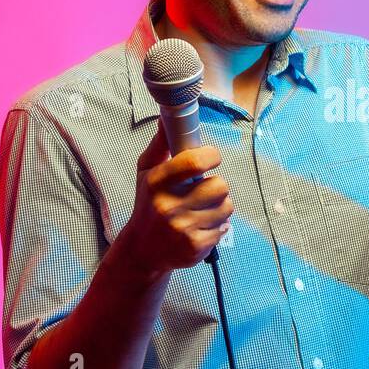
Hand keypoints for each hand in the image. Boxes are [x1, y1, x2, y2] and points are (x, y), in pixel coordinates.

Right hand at [118, 124, 233, 277]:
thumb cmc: (148, 205)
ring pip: (226, 206)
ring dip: (219, 207)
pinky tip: (200, 227)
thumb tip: (166, 118)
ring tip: (201, 210)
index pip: (195, 161)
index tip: (211, 158)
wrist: (143, 251)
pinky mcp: (195, 246)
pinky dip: (216, 226)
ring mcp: (183, 228)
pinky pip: (224, 228)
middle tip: (204, 190)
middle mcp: (169, 205)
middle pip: (220, 185)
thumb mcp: (146, 173)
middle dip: (216, 186)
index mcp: (157, 182)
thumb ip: (160, 145)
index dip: (211, 156)